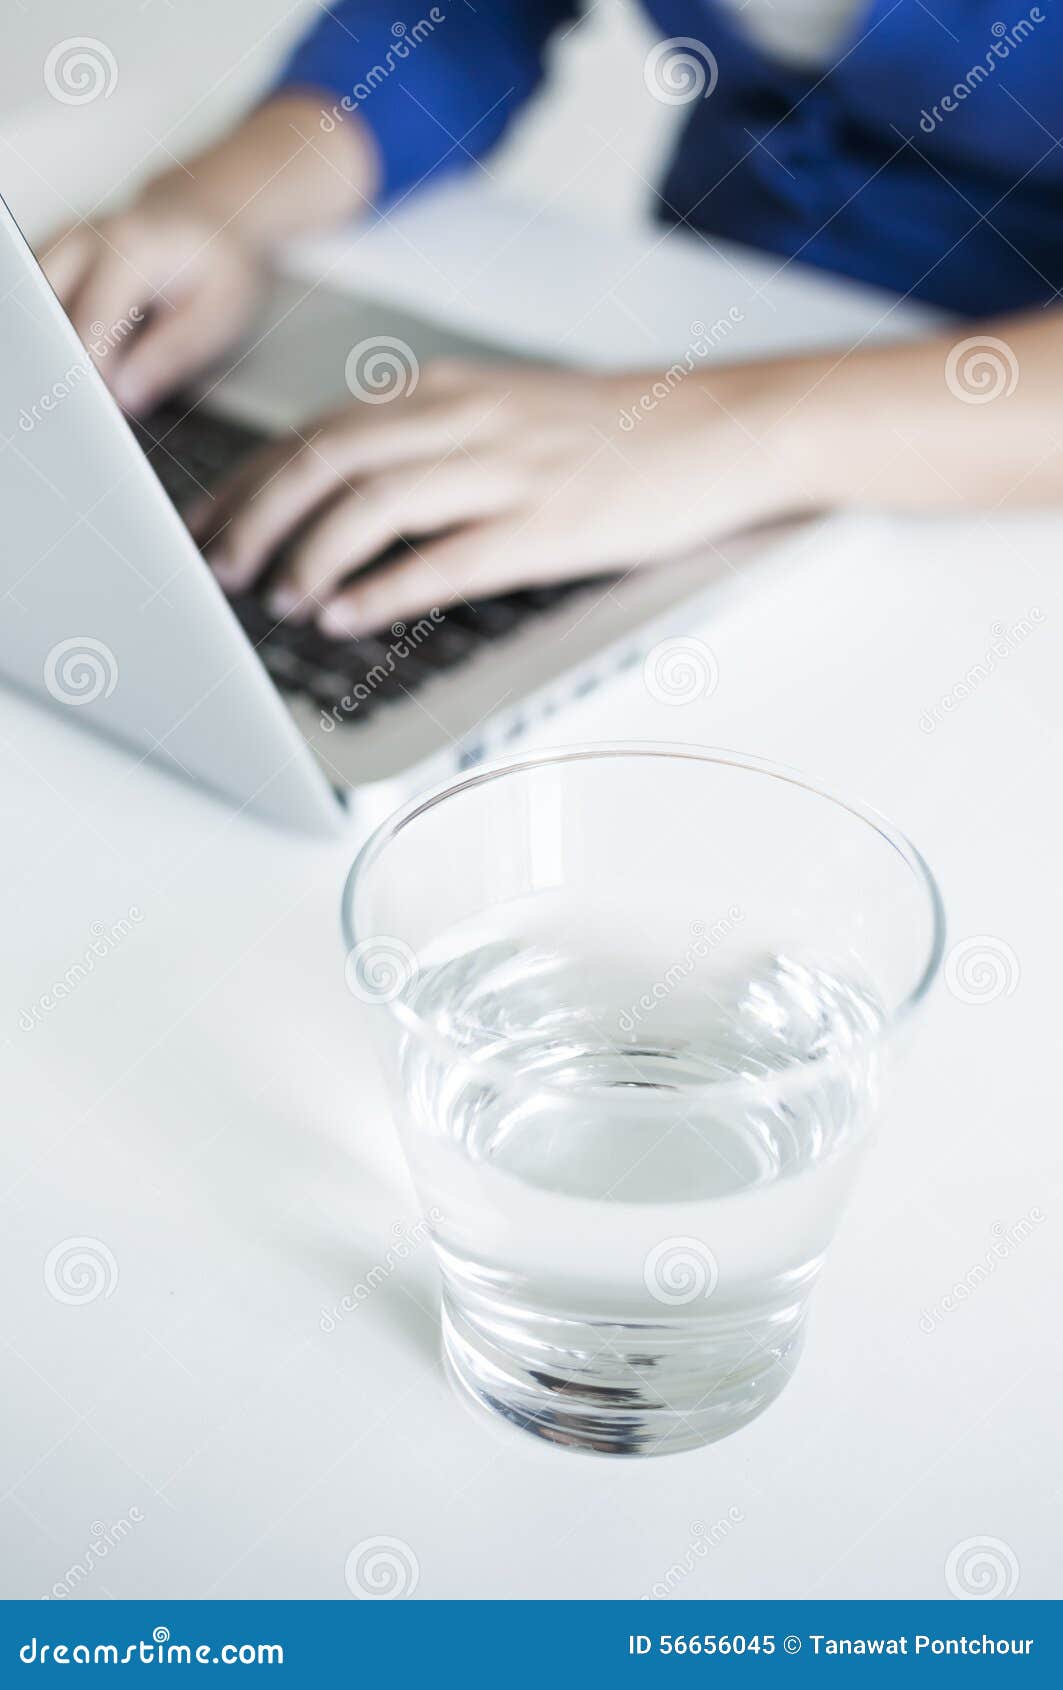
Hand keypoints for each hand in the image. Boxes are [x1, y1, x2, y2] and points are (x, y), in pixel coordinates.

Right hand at [39, 196, 260, 414]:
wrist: (209, 221)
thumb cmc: (219, 268)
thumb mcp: (218, 316)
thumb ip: (171, 356)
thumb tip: (126, 395)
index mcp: (129, 249)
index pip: (90, 325)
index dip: (92, 376)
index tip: (101, 413)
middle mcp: (86, 239)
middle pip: (45, 311)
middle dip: (59, 360)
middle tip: (83, 402)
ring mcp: (64, 242)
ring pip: (33, 305)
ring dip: (51, 345)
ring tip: (79, 379)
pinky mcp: (55, 253)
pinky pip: (38, 298)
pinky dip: (49, 330)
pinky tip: (70, 355)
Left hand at [191, 359, 804, 634]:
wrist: (721, 427)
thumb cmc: (617, 431)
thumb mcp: (509, 412)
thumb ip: (432, 441)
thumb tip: (349, 493)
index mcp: (448, 392)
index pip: (319, 432)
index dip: (251, 482)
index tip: (209, 524)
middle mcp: (465, 419)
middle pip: (325, 459)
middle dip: (257, 516)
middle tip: (220, 568)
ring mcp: (507, 470)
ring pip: (372, 501)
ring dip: (309, 552)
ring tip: (277, 596)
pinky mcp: (549, 525)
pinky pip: (445, 557)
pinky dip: (384, 587)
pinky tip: (347, 613)